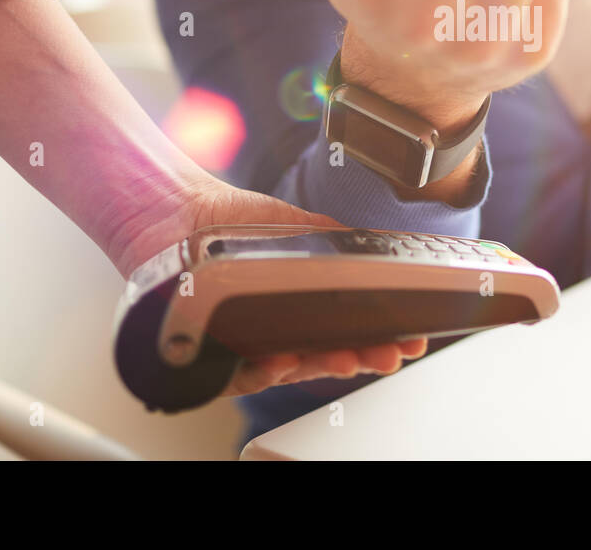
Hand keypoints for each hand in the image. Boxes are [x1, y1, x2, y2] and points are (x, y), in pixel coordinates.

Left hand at [113, 176, 426, 395]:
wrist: (180, 213)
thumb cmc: (232, 222)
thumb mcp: (296, 228)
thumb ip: (334, 243)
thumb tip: (376, 250)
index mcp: (302, 308)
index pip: (347, 332)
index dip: (379, 338)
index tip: (410, 339)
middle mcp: (279, 332)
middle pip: (328, 357)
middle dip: (365, 357)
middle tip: (390, 353)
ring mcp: (248, 347)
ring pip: (292, 370)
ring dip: (324, 366)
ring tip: (350, 358)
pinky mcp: (212, 360)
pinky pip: (241, 376)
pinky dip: (266, 371)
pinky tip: (285, 359)